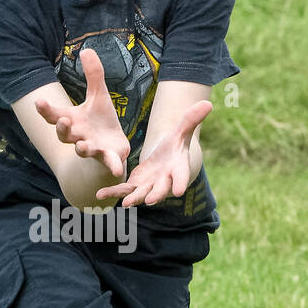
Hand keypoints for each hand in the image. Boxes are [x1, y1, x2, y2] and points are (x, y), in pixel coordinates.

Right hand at [33, 48, 129, 178]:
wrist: (112, 147)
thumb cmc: (100, 121)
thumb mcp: (99, 95)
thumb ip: (93, 75)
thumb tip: (86, 50)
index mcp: (72, 120)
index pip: (54, 115)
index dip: (45, 110)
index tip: (38, 101)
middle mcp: (78, 136)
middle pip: (64, 135)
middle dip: (62, 129)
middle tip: (62, 121)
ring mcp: (92, 148)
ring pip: (83, 150)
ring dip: (82, 148)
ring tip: (82, 146)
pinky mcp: (108, 158)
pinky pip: (109, 164)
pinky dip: (112, 167)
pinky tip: (116, 170)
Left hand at [94, 99, 212, 205]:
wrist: (164, 159)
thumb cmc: (175, 146)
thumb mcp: (181, 131)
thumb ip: (191, 120)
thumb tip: (208, 103)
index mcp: (177, 168)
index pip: (181, 176)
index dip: (181, 183)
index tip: (180, 191)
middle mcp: (164, 181)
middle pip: (161, 189)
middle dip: (156, 195)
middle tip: (150, 201)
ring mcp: (149, 186)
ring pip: (140, 193)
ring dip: (133, 198)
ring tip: (125, 204)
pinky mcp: (135, 186)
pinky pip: (123, 190)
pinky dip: (112, 192)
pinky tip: (99, 194)